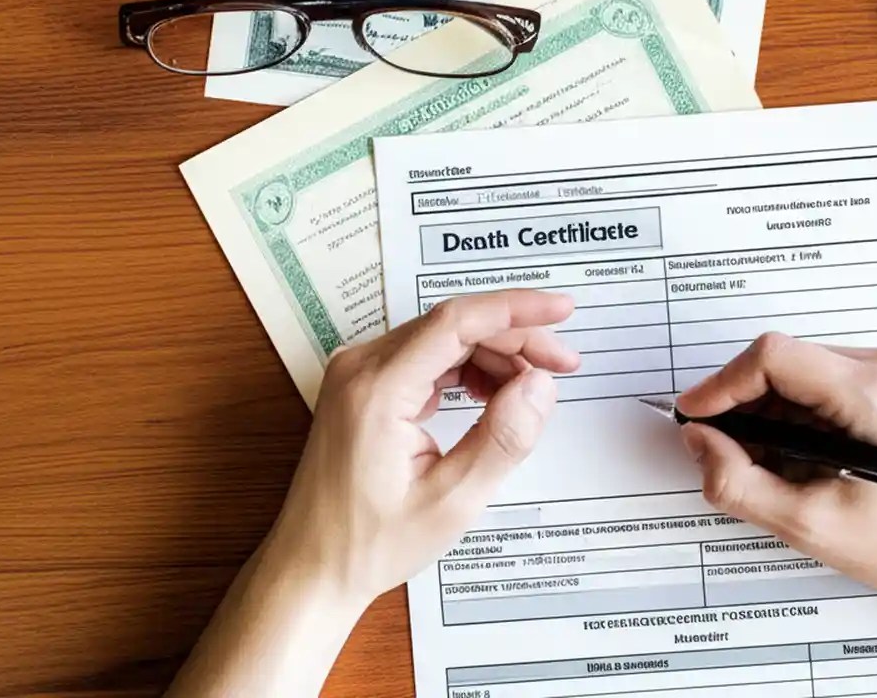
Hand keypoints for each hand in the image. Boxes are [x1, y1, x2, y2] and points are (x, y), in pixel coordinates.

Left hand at [268, 290, 578, 609]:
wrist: (312, 567)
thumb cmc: (370, 544)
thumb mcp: (452, 501)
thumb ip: (502, 438)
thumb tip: (541, 385)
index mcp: (377, 391)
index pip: (456, 322)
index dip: (515, 309)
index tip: (561, 308)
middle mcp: (361, 368)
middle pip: (453, 326)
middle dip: (514, 338)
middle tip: (564, 364)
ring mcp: (358, 374)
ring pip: (443, 339)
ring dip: (493, 355)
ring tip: (534, 389)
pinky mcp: (364, 387)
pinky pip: (425, 358)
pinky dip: (467, 368)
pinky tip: (494, 395)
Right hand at [676, 332, 876, 606]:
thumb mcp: (814, 524)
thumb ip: (740, 483)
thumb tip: (701, 445)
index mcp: (870, 392)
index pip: (771, 356)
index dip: (721, 386)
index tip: (696, 417)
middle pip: (785, 361)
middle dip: (743, 405)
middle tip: (722, 453)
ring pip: (803, 375)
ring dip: (771, 415)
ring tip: (765, 469)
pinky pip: (828, 388)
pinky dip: (799, 419)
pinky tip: (799, 463)